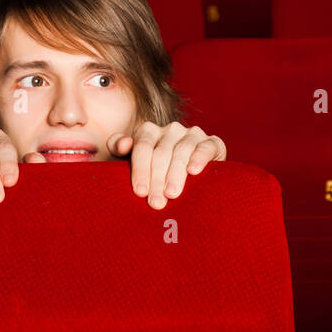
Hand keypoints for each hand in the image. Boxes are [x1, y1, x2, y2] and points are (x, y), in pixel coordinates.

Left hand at [107, 122, 226, 209]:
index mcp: (148, 132)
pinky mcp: (212, 143)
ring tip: (172, 194)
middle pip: (161, 152)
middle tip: (156, 202)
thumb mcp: (133, 164)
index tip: (140, 192)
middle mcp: (170, 129)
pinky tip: (193, 171)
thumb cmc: (155, 175)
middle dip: (157, 179)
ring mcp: (192, 134)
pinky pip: (206, 147)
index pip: (142, 148)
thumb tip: (123, 144)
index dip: (141, 170)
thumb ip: (119, 150)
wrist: (191, 183)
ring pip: (182, 151)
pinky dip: (199, 158)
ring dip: (175, 174)